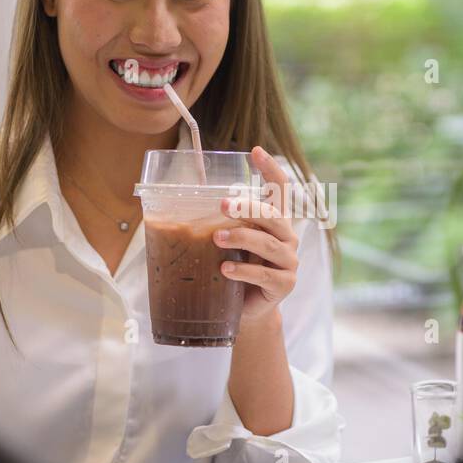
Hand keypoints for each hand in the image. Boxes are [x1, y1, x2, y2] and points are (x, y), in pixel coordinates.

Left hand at [218, 146, 299, 326]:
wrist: (247, 311)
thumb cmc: (234, 271)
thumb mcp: (228, 245)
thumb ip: (218, 225)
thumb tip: (174, 206)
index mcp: (274, 222)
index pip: (279, 189)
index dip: (270, 169)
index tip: (255, 150)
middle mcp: (286, 237)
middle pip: (273, 215)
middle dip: (248, 208)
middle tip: (223, 205)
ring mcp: (288, 261)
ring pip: (268, 244)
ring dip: (241, 239)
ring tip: (217, 239)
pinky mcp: (284, 284)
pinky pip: (265, 275)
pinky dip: (243, 272)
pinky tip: (224, 270)